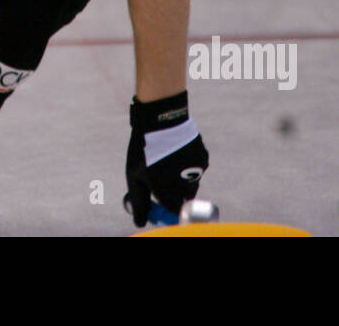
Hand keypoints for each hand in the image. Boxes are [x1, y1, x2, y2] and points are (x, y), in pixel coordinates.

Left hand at [124, 91, 208, 225]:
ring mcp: (198, 171)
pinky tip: (176, 148)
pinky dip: (187, 161)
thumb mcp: (134, 176)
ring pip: (191, 180)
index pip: (175, 212)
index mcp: (170, 194)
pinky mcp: (204, 157)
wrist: (161, 118)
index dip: (167, 207)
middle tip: (160, 175)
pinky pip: (196, 165)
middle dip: (174, 190)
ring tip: (166, 156)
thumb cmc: (144, 148)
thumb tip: (140, 221)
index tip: (160, 201)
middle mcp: (188, 185)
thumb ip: (139, 201)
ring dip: (180, 174)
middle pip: (184, 196)